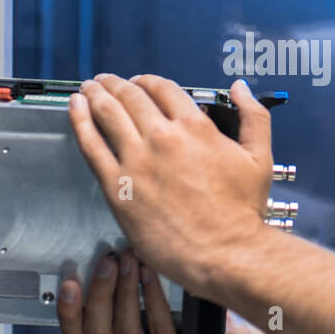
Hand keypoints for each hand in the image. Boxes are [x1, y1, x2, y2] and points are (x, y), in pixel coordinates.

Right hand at [57, 247, 260, 333]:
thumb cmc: (187, 318)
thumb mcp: (145, 304)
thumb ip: (120, 292)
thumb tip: (104, 253)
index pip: (77, 333)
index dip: (69, 308)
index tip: (70, 278)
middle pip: (97, 332)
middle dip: (100, 291)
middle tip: (108, 259)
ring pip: (124, 332)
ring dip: (125, 291)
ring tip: (129, 260)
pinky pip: (158, 332)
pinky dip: (153, 299)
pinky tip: (151, 276)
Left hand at [67, 74, 272, 293]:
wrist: (225, 253)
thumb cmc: (242, 213)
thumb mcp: (259, 157)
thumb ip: (253, 117)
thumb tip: (240, 89)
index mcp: (195, 127)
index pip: (162, 88)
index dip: (147, 81)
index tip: (140, 83)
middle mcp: (162, 137)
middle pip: (130, 97)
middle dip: (115, 84)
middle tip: (105, 81)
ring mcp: (137, 161)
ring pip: (107, 114)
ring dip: (95, 95)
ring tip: (88, 88)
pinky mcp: (118, 186)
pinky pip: (91, 146)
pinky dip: (80, 122)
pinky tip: (75, 109)